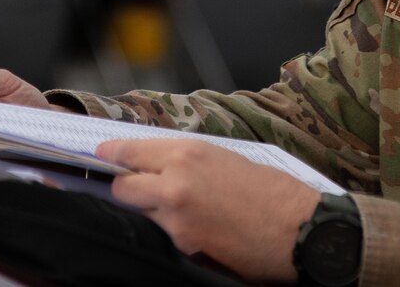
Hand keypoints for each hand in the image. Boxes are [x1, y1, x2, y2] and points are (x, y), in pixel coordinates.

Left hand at [97, 138, 320, 282]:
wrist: (299, 228)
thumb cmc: (272, 191)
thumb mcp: (226, 159)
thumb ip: (188, 161)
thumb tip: (160, 165)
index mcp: (187, 152)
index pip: (131, 152)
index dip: (112, 155)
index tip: (100, 155)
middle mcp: (174, 181)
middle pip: (123, 187)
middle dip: (127, 189)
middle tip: (136, 188)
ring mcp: (175, 218)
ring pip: (142, 214)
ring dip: (152, 212)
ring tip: (180, 211)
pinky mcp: (184, 245)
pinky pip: (165, 235)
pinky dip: (172, 232)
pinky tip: (196, 229)